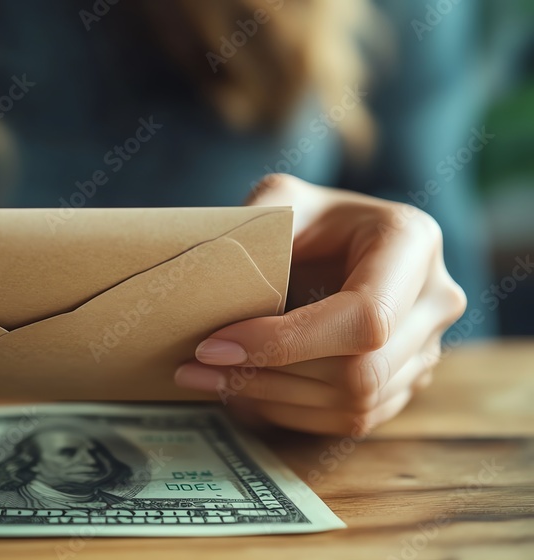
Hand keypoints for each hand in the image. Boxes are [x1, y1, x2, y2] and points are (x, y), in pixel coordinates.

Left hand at [173, 174, 466, 435]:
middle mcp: (435, 300)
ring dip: (269, 399)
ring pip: (354, 404)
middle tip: (193, 368)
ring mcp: (428, 348)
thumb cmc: (309, 218)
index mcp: (413, 243)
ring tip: (205, 379)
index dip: (285, 342)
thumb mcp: (281, 198)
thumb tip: (212, 269)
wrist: (339, 241)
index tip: (214, 345)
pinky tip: (242, 390)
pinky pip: (351, 419)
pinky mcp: (406, 382)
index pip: (364, 317)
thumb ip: (255, 220)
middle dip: (267, 376)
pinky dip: (289, 412)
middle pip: (360, 373)